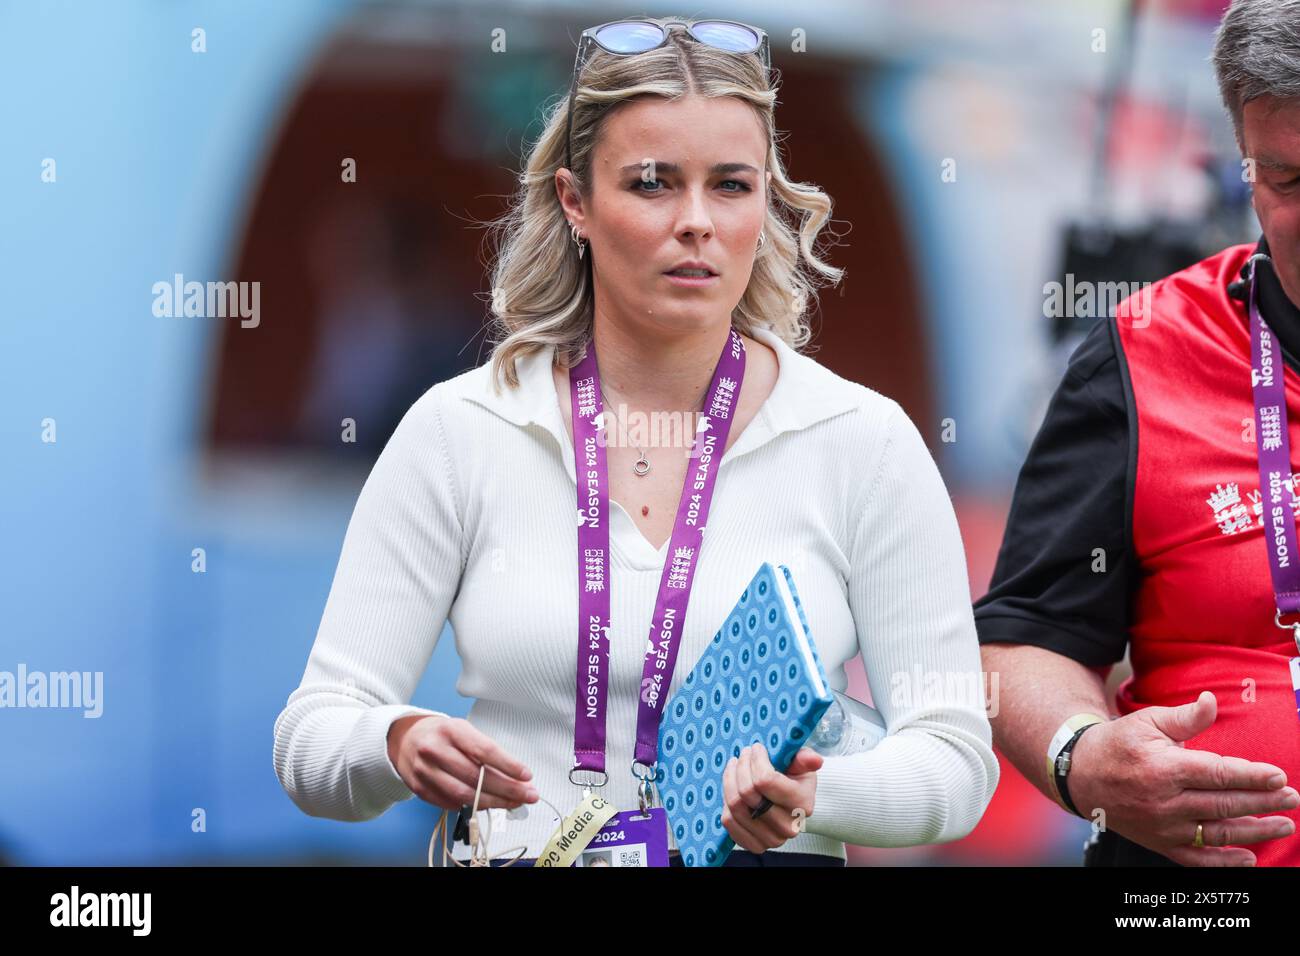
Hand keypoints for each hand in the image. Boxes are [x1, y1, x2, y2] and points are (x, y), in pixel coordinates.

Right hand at [387, 714, 539, 811]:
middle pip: (476, 777)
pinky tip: (486, 804)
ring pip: (463, 795)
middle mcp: (435, 749)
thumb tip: (516, 776)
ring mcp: (424, 771)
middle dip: (507, 789)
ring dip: (493, 803)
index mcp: (451, 730)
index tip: (526, 776)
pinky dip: (470, 806)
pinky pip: (450, 804)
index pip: (484, 750)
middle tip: (528, 795)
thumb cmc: (442, 734)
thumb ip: (485, 751)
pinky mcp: (418, 788)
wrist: (404, 738)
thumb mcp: (463, 731)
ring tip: (512, 803)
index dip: (508, 765)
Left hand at [721, 743, 822, 853]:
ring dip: (730, 780)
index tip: (756, 748)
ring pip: (735, 805)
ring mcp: (772, 839)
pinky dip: (726, 801)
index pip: (766, 779)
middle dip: (741, 766)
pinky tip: (733, 788)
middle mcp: (789, 826)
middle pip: (748, 792)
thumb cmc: (794, 779)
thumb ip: (804, 759)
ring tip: (734, 766)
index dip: (756, 759)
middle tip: (743, 754)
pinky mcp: (755, 845)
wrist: (790, 804)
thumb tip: (814, 760)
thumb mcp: (801, 765)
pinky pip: (729, 822)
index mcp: (803, 804)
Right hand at [1068, 691, 1298, 865]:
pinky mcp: (1158, 842)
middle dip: (1262, 802)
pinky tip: (1249, 858)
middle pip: (1224, 804)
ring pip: (1217, 833)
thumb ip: (1185, 717)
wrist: (1080, 774)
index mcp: (1163, 768)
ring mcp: (1162, 826)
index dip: (1251, 776)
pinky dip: (1224, 862)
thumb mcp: (1147, 722)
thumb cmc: (1118, 744)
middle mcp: (1164, 801)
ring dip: (1255, 831)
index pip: (1217, 774)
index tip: (1278, 776)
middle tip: (1291, 797)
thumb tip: (1212, 701)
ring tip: (1283, 824)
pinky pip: (1196, 858)